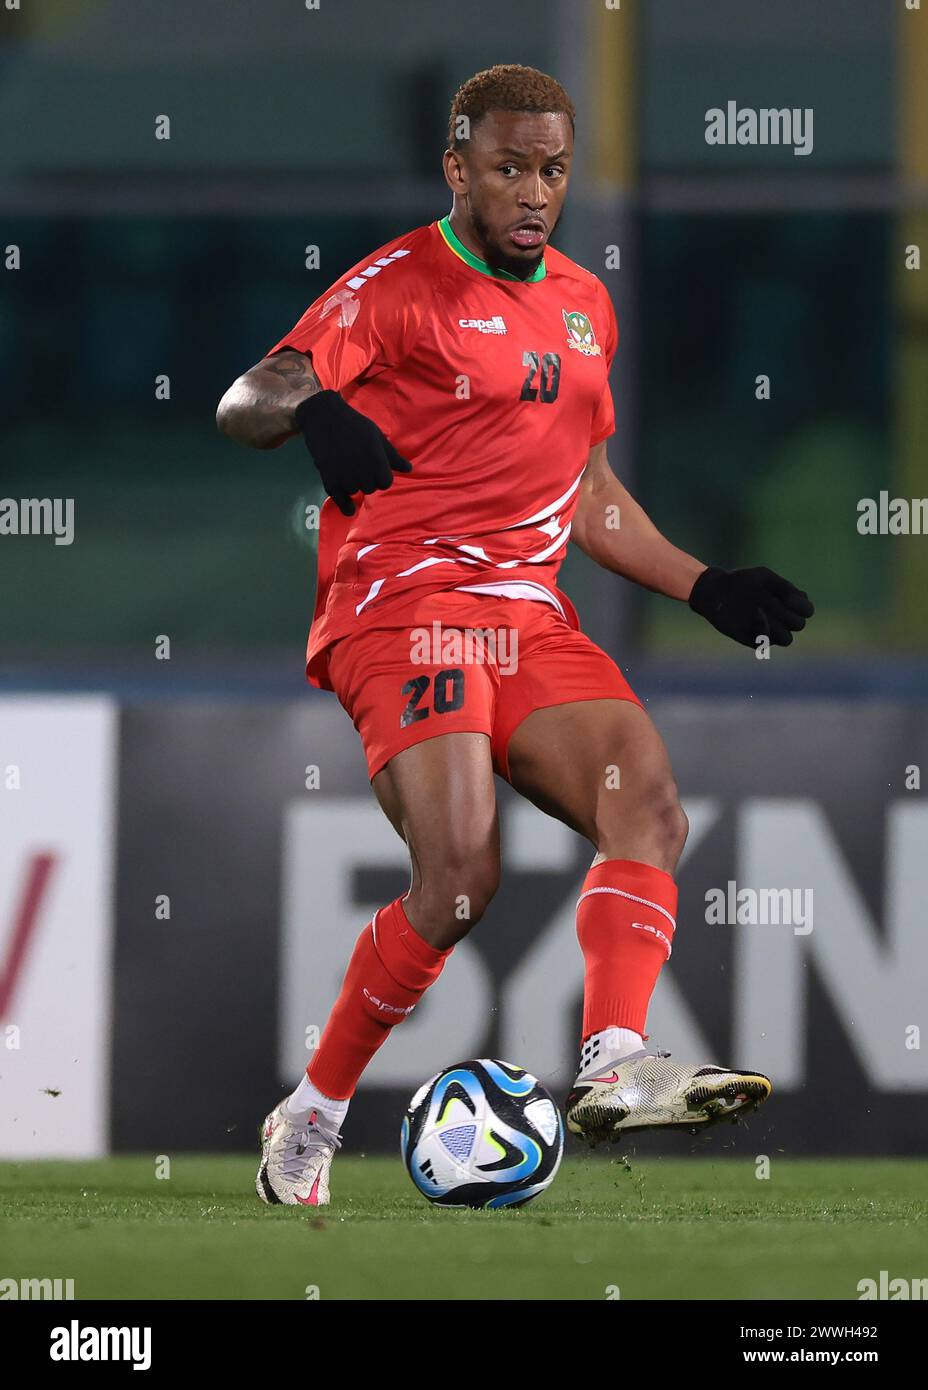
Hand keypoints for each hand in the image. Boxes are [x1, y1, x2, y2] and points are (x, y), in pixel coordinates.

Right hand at [294, 390, 411, 516]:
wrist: (325, 418)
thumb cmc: (355, 425)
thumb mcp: (378, 438)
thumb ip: (393, 457)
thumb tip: (409, 469)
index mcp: (377, 462)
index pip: (385, 482)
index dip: (381, 476)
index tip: (375, 468)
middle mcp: (363, 473)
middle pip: (371, 488)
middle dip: (367, 479)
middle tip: (359, 465)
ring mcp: (345, 478)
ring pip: (355, 491)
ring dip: (354, 485)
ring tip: (348, 470)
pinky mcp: (330, 480)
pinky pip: (340, 500)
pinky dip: (345, 506)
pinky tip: (349, 510)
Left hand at [688, 565, 813, 646]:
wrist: (716, 591)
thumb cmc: (741, 581)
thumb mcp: (764, 577)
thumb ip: (785, 587)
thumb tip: (802, 601)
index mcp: (787, 602)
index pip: (807, 611)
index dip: (803, 606)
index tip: (788, 595)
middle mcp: (779, 618)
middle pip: (799, 625)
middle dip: (787, 614)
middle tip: (770, 601)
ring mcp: (767, 630)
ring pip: (787, 639)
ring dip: (778, 626)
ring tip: (762, 611)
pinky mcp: (753, 640)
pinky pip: (766, 644)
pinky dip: (763, 631)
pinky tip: (754, 615)